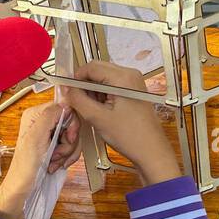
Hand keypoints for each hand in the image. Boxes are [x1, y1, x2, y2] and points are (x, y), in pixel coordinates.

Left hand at [0, 102, 81, 218]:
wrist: (24, 187)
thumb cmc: (26, 166)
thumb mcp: (37, 137)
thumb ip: (50, 115)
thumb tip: (66, 103)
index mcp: (36, 114)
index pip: (65, 108)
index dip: (71, 124)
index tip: (68, 138)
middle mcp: (44, 122)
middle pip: (72, 124)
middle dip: (68, 142)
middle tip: (57, 153)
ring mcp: (51, 134)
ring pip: (73, 137)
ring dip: (67, 152)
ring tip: (54, 161)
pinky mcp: (56, 146)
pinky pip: (71, 147)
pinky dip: (66, 158)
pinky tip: (56, 164)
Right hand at [62, 61, 181, 187]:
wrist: (151, 151)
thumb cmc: (129, 136)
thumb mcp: (98, 118)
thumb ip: (79, 100)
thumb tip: (66, 89)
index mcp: (123, 77)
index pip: (91, 67)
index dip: (76, 78)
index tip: (67, 91)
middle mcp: (130, 74)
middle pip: (98, 70)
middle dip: (84, 84)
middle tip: (76, 102)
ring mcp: (133, 82)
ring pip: (104, 78)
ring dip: (93, 91)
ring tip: (91, 110)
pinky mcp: (134, 92)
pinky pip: (112, 86)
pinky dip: (103, 95)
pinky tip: (101, 111)